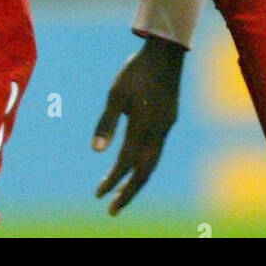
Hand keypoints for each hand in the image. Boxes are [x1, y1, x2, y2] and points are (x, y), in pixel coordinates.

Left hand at [93, 36, 183, 213]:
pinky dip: (145, 166)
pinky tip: (137, 166)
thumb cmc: (135, 71)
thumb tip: (96, 152)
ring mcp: (166, 128)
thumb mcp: (115, 94)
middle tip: (112, 210)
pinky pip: (157, 152)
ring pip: (152, 164)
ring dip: (137, 182)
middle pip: (143, 173)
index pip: (125, 163)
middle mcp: (157, 132)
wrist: (165, 54)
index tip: (98, 195)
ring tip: (122, 194)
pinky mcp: (169, 122)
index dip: (112, 181)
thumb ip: (106, 123)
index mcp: (142, 127)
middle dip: (127, 193)